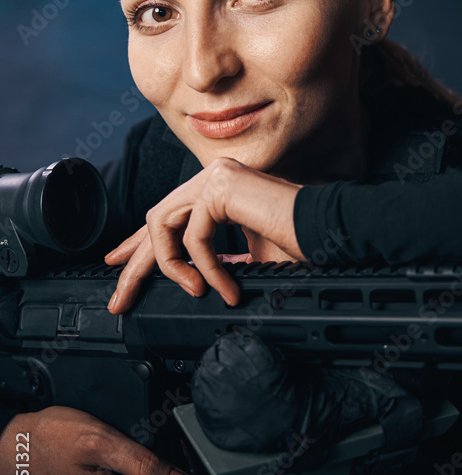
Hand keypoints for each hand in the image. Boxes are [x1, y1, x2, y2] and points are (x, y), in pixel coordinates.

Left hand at [105, 157, 305, 313]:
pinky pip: (194, 235)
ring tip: (195, 291)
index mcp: (221, 190)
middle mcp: (214, 177)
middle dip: (135, 262)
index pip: (169, 214)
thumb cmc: (302, 243)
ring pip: (163, 224)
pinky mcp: (222, 187)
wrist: (329, 233)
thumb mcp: (252, 256)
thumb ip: (222, 260)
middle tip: (120, 297)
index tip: (119, 265)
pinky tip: (222, 287)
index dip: (139, 242)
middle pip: (156, 218)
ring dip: (172, 266)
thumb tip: (199, 279)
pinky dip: (205, 267)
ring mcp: (216, 178)